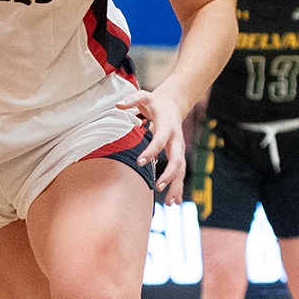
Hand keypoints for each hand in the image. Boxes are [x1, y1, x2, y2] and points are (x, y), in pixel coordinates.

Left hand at [116, 88, 187, 204]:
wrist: (174, 103)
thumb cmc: (155, 102)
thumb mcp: (144, 96)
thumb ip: (132, 99)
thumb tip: (117, 104)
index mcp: (167, 125)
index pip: (161, 139)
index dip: (152, 150)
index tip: (141, 161)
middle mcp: (176, 139)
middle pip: (177, 159)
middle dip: (170, 174)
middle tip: (159, 186)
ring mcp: (179, 148)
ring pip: (181, 169)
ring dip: (177, 186)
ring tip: (171, 203)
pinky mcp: (178, 155)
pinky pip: (180, 173)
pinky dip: (178, 187)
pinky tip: (174, 202)